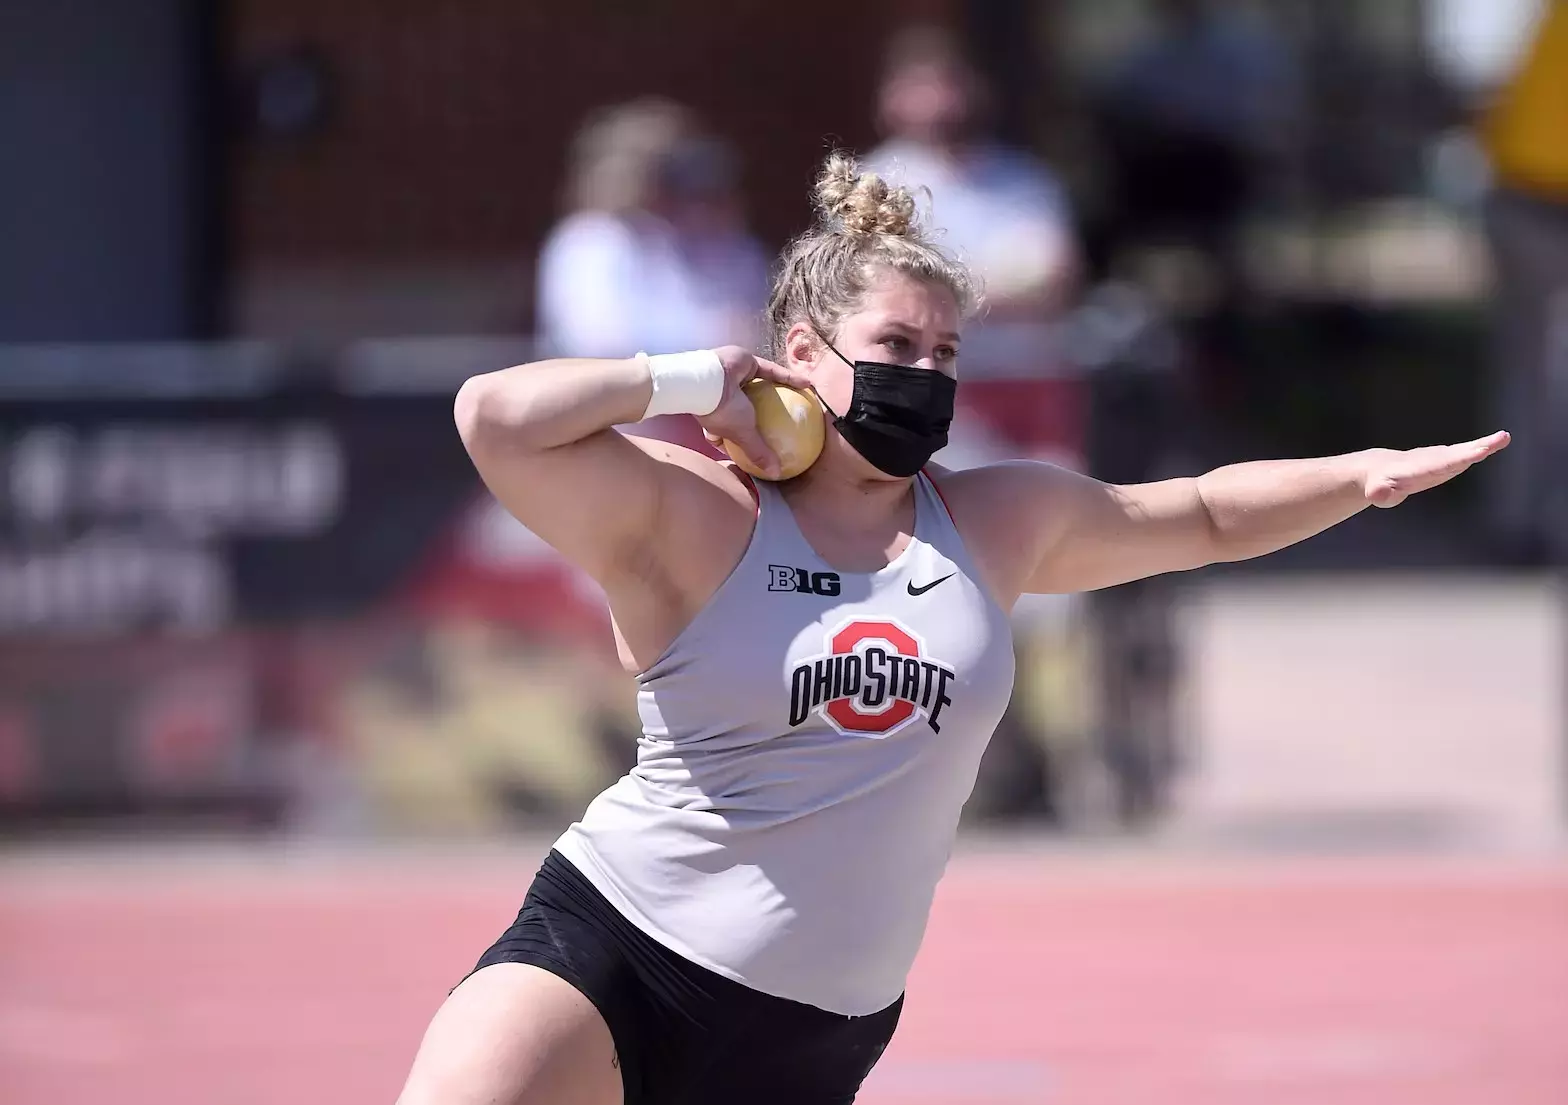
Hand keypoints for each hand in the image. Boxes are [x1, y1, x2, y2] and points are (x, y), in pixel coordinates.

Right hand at [698, 346, 813, 478]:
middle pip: (746, 406)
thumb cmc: (721, 411)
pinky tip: (808, 384)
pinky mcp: (746, 362)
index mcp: (718, 417)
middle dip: (762, 411)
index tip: (754, 444)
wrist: (708, 380)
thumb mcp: (742, 435)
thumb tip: (775, 474)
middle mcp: (725, 398)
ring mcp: (736, 379)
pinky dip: (789, 378)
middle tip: (781, 419)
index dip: (739, 438)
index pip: (726, 431)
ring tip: (801, 399)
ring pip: (762, 386)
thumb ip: (757, 452)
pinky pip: (771, 372)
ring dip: (781, 391)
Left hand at [1361, 431, 1509, 507]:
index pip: (1440, 465)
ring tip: (1503, 437)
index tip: (1475, 453)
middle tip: (1500, 438)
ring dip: (1483, 446)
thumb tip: (1377, 495)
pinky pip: (1466, 454)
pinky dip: (1481, 448)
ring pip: (1463, 452)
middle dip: (1476, 449)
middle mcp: (1432, 461)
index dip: (1458, 460)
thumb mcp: (1377, 492)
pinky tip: (1497, 442)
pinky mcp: (1447, 462)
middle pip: (1457, 455)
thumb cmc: (1378, 484)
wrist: (1380, 469)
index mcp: (1418, 469)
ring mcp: (1441, 459)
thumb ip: (1380, 493)